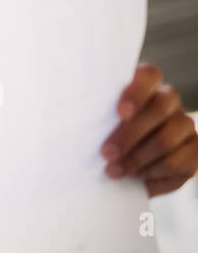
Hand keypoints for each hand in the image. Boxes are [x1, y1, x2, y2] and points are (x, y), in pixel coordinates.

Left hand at [101, 63, 197, 196]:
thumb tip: (67, 120)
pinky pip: (178, 163)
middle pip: (159, 108)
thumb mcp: (93, 122)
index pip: (150, 75)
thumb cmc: (99, 134)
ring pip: (167, 139)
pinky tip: (134, 178)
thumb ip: (91, 114)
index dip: (137, 92)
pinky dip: (152, 173)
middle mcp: (168, 101)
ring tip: (113, 171)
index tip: (119, 113)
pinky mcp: (194, 151)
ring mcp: (184, 125)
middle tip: (105, 153)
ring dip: (137, 159)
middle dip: (130, 134)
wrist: (120, 164)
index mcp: (144, 85)